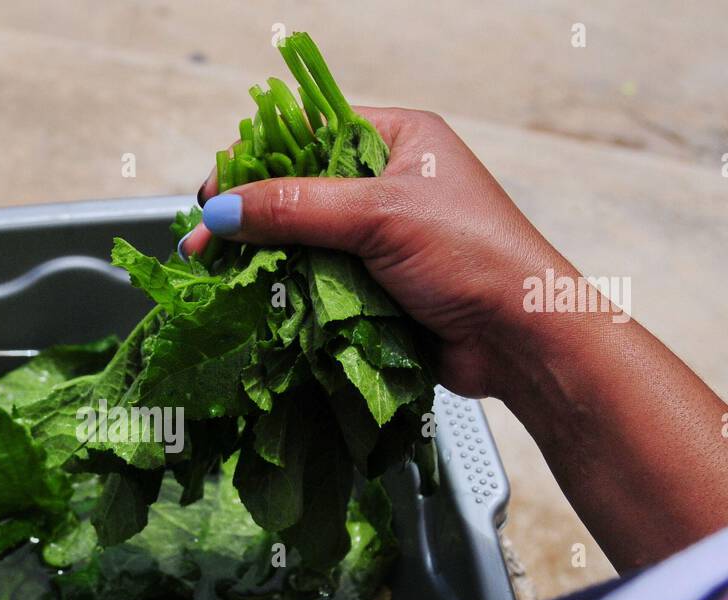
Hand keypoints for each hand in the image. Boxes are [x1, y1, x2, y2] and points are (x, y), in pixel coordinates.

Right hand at [182, 106, 727, 570]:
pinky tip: (258, 299)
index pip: (308, 132)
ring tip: (222, 274)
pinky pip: (317, 282)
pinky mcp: (376, 287)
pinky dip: (289, 292)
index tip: (215, 190)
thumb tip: (223, 208)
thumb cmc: (474, 256)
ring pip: (303, 241)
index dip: (256, 158)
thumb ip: (295, 208)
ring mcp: (382, 239)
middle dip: (251, 216)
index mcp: (399, 140)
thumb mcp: (379, 216)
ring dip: (266, 258)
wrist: (521, 339)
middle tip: (206, 240)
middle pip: (298, 190)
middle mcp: (388, 183)